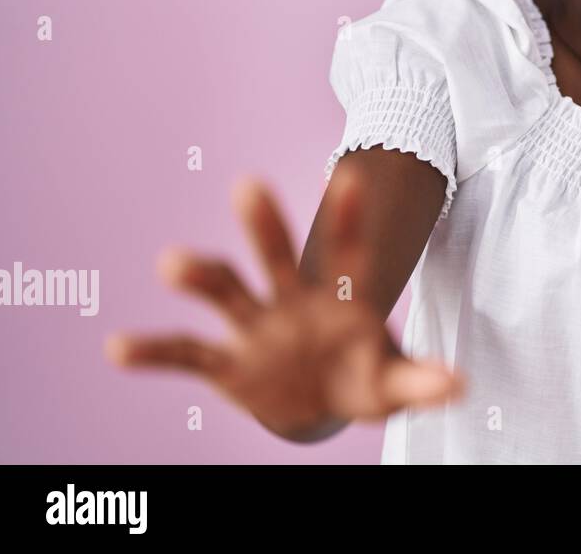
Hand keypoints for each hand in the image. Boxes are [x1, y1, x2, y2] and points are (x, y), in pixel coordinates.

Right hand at [104, 171, 464, 440]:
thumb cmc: (363, 379)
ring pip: (227, 289)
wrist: (322, 406)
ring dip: (200, 275)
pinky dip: (155, 350)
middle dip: (266, 225)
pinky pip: (188, 351)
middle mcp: (292, 300)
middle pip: (277, 255)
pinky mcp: (226, 362)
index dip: (345, 216)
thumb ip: (421, 381)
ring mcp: (256, 327)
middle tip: (250, 184)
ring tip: (171, 261)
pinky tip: (119, 347)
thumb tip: (461, 385)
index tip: (345, 173)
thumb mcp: (394, 385)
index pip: (347, 251)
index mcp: (341, 298)